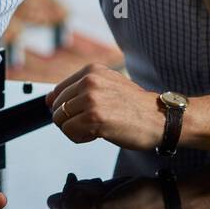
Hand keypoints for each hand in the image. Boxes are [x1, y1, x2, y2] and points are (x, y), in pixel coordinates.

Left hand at [44, 62, 164, 150]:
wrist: (161, 118)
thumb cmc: (135, 106)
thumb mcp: (108, 86)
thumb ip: (81, 89)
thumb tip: (48, 100)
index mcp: (92, 70)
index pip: (57, 92)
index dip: (65, 109)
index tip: (81, 115)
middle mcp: (89, 81)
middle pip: (57, 107)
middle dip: (71, 120)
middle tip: (94, 123)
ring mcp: (91, 98)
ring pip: (60, 120)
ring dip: (76, 130)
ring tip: (97, 128)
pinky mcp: (94, 118)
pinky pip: (69, 132)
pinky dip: (81, 138)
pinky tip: (99, 135)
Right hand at [46, 172, 165, 208]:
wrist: (160, 201)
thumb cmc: (134, 200)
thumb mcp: (103, 204)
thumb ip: (78, 204)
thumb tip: (51, 201)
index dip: (68, 200)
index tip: (81, 185)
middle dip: (74, 194)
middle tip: (97, 186)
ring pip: (66, 200)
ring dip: (82, 187)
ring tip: (102, 186)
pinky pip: (73, 195)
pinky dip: (85, 185)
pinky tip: (102, 184)